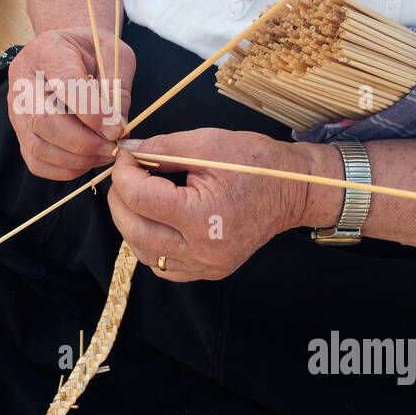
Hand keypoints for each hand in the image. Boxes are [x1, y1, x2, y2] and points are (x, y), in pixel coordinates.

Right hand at [8, 26, 135, 180]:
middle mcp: (23, 79)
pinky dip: (63, 169)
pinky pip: (35, 161)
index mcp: (48, 50)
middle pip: (42, 120)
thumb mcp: (114, 56)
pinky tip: (86, 161)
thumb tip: (116, 127)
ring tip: (103, 154)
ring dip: (75, 159)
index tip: (116, 129)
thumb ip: (116, 88)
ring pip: (37, 146)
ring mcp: (16, 107)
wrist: (69, 49)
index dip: (91, 112)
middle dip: (82, 142)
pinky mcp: (20, 130)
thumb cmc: (93, 51)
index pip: (64, 84)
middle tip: (112, 147)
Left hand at [108, 127, 311, 282]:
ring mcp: (207, 265)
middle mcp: (204, 249)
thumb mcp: (208, 144)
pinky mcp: (211, 271)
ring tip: (135, 196)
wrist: (295, 190)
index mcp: (203, 216)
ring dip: (131, 224)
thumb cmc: (258, 163)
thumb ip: (162, 148)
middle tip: (122, 176)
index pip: (141, 198)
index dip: (123, 173)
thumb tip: (128, 150)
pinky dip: (150, 244)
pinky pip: (164, 266)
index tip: (124, 156)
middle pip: (135, 230)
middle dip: (119, 200)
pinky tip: (153, 221)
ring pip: (145, 253)